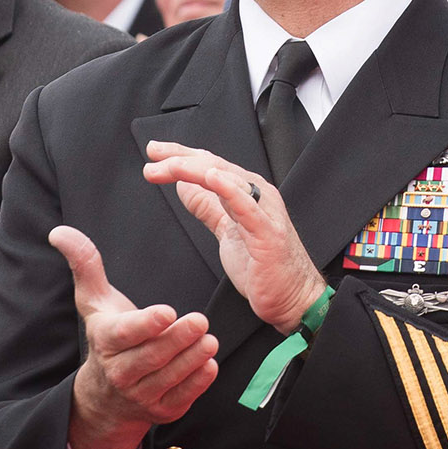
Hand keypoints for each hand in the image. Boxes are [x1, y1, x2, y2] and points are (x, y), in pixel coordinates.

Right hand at [53, 225, 218, 448]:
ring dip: (191, 359)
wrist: (106, 397)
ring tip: (210, 340)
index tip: (168, 312)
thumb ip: (85, 264)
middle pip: (151, 357)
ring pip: (169, 377)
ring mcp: (141, 395)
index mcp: (105, 342)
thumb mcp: (94, 302)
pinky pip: (182, 397)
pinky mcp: (162, 410)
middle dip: (177, 339)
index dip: (146, 325)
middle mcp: (120, 373)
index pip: (125, 334)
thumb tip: (60, 232)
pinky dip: (198, 382)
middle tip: (201, 321)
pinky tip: (209, 364)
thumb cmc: (108, 336)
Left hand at [143, 141, 326, 334]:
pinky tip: (212, 177)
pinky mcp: (268, 233)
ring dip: (196, 170)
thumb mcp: (226, 230)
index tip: (154, 151)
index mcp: (246, 193)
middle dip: (181, 159)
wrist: (295, 297)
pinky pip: (247, 207)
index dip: (181, 155)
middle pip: (215, 166)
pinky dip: (229, 190)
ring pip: (227, 180)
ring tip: (171, 166)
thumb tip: (183, 187)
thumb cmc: (265, 265)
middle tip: (153, 155)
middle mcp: (257, 195)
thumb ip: (208, 207)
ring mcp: (265, 212)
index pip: (209, 165)